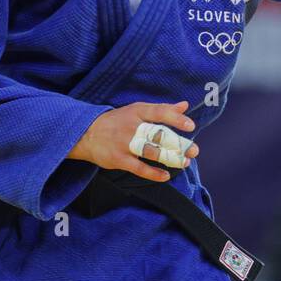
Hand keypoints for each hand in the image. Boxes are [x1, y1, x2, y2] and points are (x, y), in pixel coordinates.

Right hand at [69, 102, 197, 180]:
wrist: (86, 134)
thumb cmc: (117, 121)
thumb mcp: (137, 110)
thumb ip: (162, 109)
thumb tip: (185, 105)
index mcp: (137, 112)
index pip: (159, 113)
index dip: (176, 119)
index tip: (191, 126)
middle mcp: (131, 126)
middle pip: (158, 135)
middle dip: (178, 144)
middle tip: (194, 150)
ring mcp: (125, 144)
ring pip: (151, 152)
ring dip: (170, 158)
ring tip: (183, 162)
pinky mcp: (118, 159)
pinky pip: (139, 168)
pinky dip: (153, 173)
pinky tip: (166, 175)